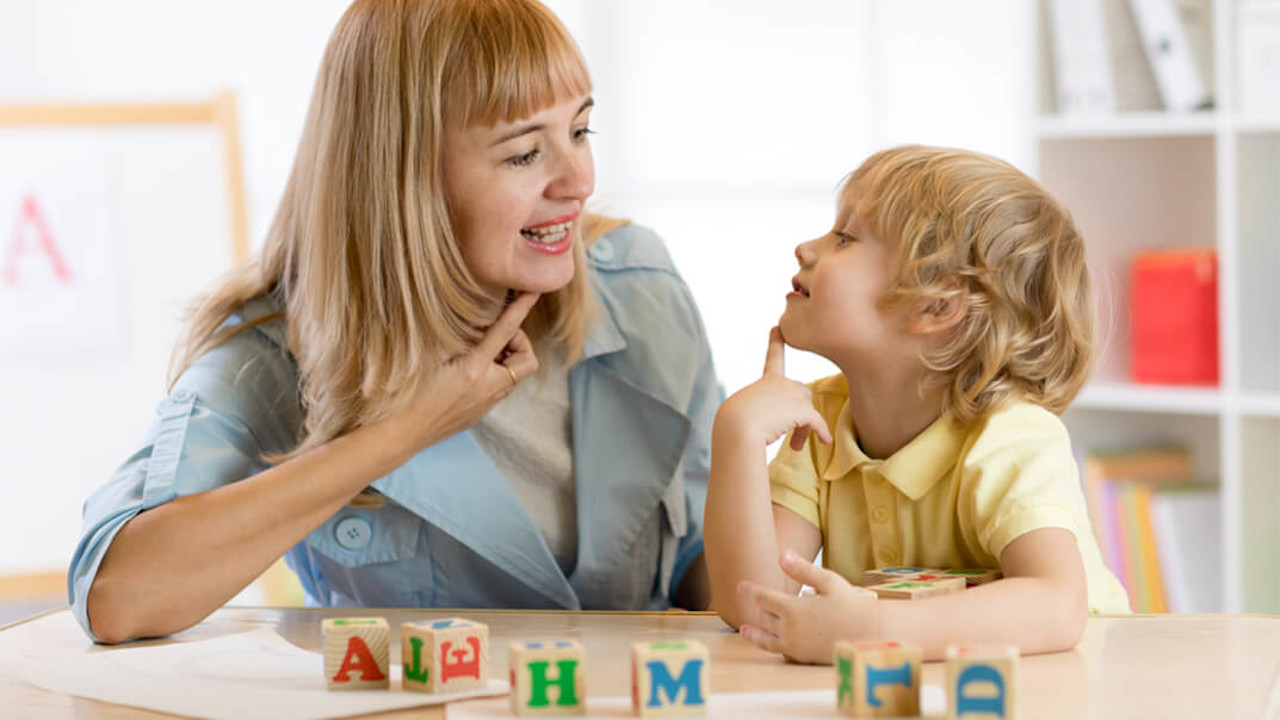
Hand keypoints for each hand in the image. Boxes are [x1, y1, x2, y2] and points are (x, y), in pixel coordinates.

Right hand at [387, 292, 540, 452]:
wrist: (398, 433)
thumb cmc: (404, 392)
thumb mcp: (425, 354)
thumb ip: (451, 335)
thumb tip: (468, 319)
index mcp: (473, 369)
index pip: (505, 331)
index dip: (521, 308)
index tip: (535, 292)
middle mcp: (487, 389)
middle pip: (528, 361)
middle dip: (519, 344)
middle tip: (495, 336)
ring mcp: (485, 405)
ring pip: (514, 376)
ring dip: (506, 361)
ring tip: (479, 353)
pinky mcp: (479, 415)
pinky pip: (499, 390)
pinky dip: (493, 376)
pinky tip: (468, 373)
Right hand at [716, 327, 831, 450]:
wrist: (737, 428)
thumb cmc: (736, 424)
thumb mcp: (747, 412)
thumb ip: (766, 411)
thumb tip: (781, 422)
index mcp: (766, 382)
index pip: (773, 358)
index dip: (775, 342)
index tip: (777, 328)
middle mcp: (781, 383)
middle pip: (802, 394)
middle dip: (801, 414)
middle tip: (792, 440)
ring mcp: (792, 394)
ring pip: (809, 411)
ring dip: (804, 430)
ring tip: (793, 446)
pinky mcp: (802, 409)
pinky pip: (817, 422)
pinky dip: (822, 433)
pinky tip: (825, 441)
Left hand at [737, 551, 879, 663]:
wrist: (870, 635)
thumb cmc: (852, 605)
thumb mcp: (828, 582)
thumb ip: (802, 570)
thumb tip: (781, 555)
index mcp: (793, 609)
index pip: (763, 598)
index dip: (751, 590)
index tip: (740, 585)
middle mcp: (790, 629)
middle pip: (763, 618)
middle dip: (754, 609)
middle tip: (745, 602)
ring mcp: (796, 646)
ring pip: (767, 639)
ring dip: (754, 634)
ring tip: (744, 631)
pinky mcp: (803, 658)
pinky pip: (782, 652)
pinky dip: (773, 647)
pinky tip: (772, 643)